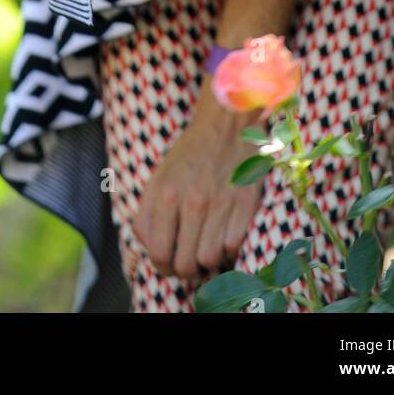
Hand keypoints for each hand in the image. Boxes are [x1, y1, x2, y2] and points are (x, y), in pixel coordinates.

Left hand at [132, 103, 269, 279]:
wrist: (225, 124)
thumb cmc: (189, 154)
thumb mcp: (159, 177)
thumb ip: (149, 214)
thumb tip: (152, 252)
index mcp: (164, 193)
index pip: (158, 252)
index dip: (162, 266)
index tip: (169, 264)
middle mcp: (191, 200)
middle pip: (184, 264)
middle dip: (185, 270)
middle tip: (189, 261)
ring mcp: (219, 203)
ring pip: (209, 260)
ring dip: (208, 261)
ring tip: (207, 248)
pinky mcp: (244, 204)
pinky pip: (233, 247)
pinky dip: (229, 248)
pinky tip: (225, 234)